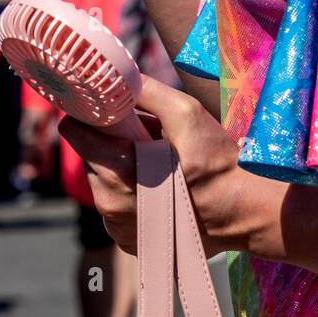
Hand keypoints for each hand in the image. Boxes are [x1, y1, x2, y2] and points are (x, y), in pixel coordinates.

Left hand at [58, 76, 287, 259]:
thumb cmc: (217, 162)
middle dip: (113, 141)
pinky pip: (116, 206)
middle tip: (147, 136)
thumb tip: (120, 76)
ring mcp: (117, 227)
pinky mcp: (128, 240)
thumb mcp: (187, 114)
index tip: (109, 108)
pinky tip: (160, 189)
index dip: (89, 114)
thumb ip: (148, 91)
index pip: (74, 131)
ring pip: (103, 181)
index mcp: (117, 170)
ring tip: (159, 163)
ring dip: (122, 166)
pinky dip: (131, 192)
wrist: (243, 213)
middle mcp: (109, 204)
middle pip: (90, 156)